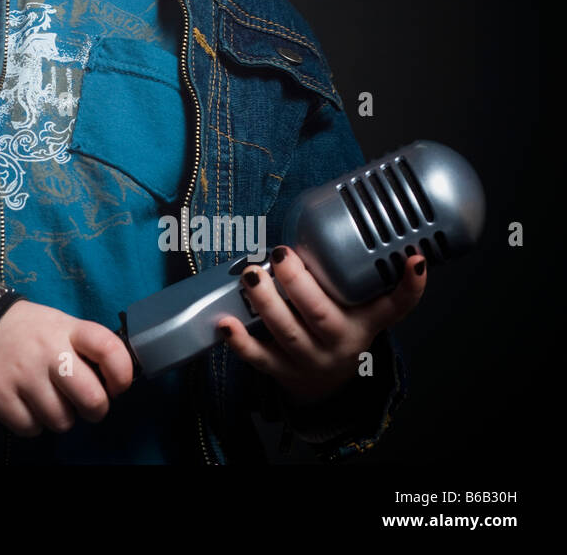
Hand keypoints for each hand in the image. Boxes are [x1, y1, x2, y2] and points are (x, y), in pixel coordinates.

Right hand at [0, 300, 134, 436]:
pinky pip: (32, 429)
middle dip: (94, 409)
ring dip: (59, 416)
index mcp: (68, 330)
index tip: (117, 385)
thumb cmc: (28, 330)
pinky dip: (32, 423)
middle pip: (92, 399)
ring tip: (46, 398)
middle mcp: (48, 352)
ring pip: (62, 421)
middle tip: (83, 403)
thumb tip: (112, 384)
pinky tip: (25, 403)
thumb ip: (85, 348)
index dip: (122, 373)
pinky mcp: (1, 397)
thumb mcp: (59, 325)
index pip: (109, 349)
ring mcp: (24, 376)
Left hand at [217, 245, 425, 403]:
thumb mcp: (369, 312)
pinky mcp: (279, 370)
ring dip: (267, 303)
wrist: (327, 383)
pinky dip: (240, 341)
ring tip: (250, 275)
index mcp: (362, 324)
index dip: (407, 287)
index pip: (392, 307)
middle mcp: (337, 343)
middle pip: (321, 315)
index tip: (411, 259)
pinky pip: (258, 358)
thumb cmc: (344, 330)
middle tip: (280, 253)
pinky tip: (225, 322)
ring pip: (287, 334)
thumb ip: (384, 285)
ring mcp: (307, 359)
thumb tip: (412, 254)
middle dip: (299, 283)